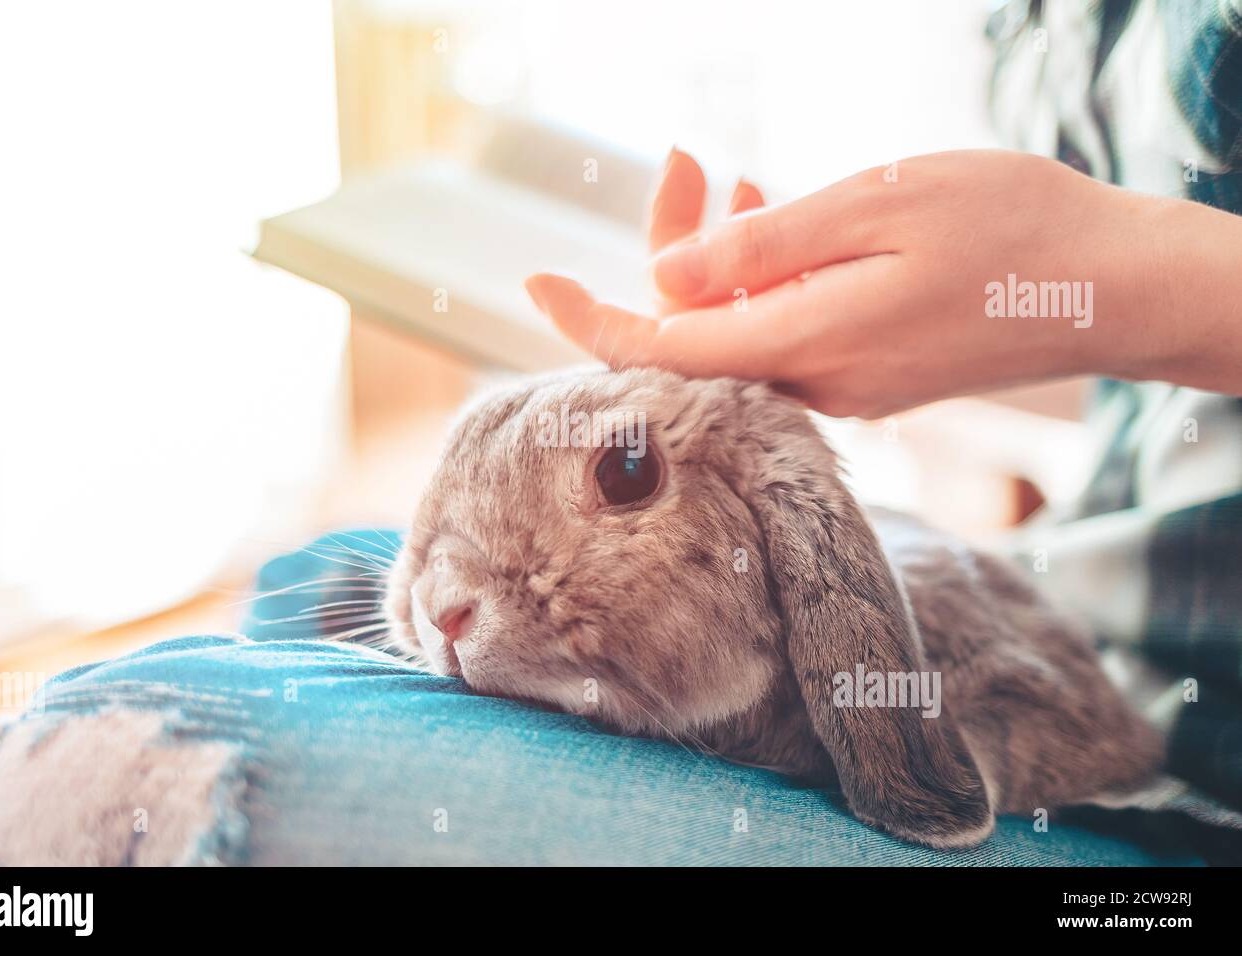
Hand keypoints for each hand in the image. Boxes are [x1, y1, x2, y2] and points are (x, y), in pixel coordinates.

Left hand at [526, 149, 1204, 417]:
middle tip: (684, 160)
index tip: (535, 284)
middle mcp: (811, 382)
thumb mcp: (875, 208)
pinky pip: (783, 331)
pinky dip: (763, 276)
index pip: (660, 352)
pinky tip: (775, 217)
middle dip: (670, 246)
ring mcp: (841, 385)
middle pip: (696, 330)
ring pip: (739, 326)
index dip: (590, 320)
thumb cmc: (1006, 231)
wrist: (1109, 287)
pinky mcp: (865, 375)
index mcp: (804, 343)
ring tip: (727, 177)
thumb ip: (761, 249)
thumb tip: (665, 273)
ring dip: (719, 254)